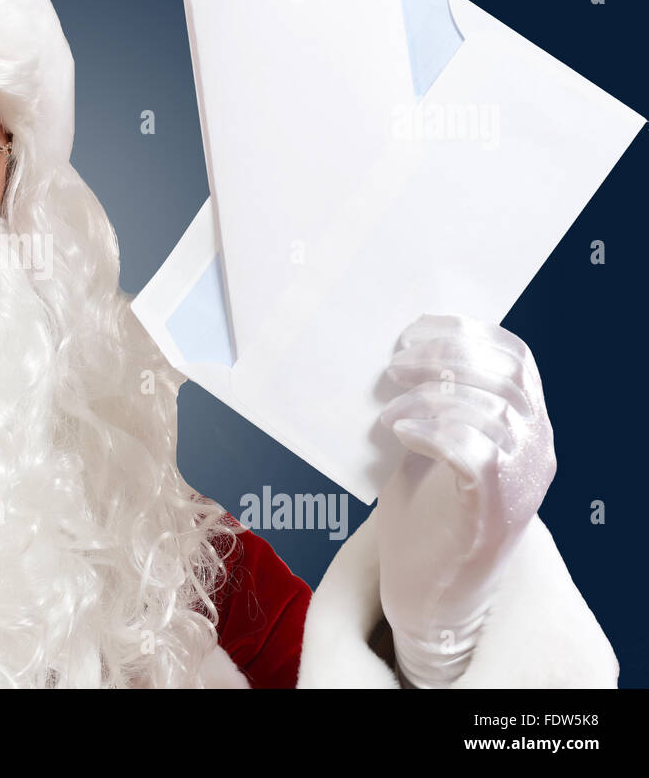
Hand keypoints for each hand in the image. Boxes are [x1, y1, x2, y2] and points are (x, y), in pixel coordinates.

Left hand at [375, 313, 555, 687]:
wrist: (430, 594)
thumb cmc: (425, 517)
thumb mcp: (427, 444)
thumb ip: (427, 402)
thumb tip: (390, 355)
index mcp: (522, 424)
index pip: (515, 358)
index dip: (466, 333)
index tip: (414, 330)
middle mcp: (535, 448)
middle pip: (505, 376)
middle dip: (445, 358)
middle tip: (394, 365)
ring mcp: (521, 482)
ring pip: (493, 411)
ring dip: (431, 399)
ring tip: (388, 412)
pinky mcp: (496, 512)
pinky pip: (477, 455)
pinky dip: (435, 433)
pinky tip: (402, 434)